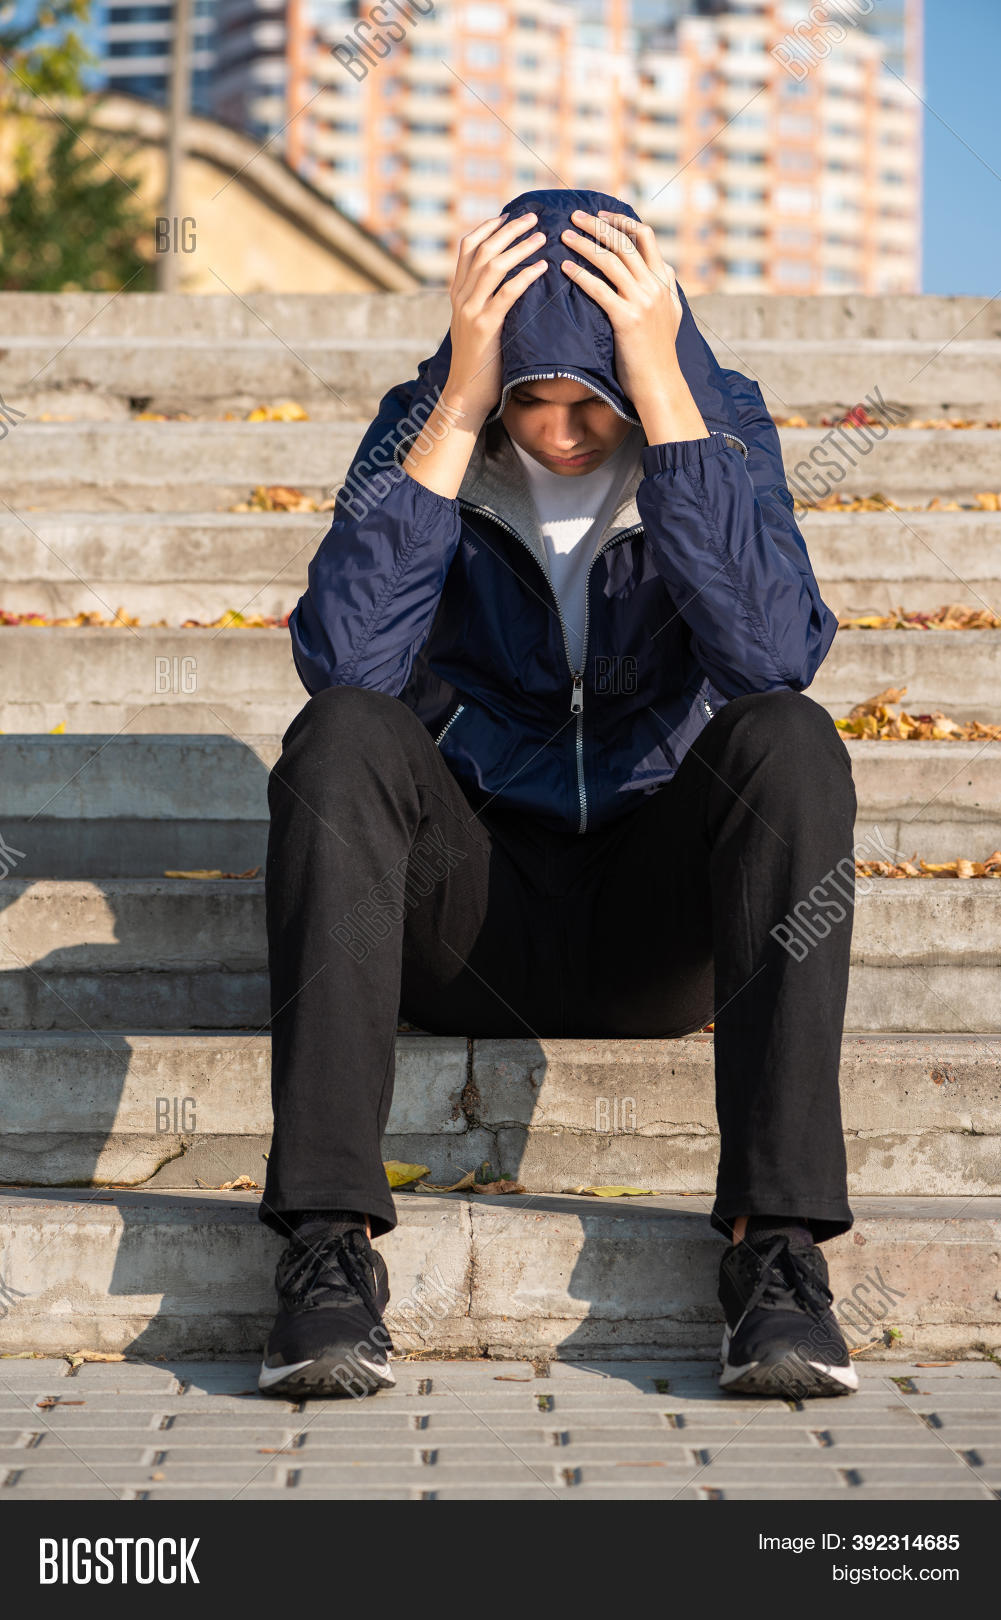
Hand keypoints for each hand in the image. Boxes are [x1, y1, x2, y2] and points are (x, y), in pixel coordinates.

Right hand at [444, 211, 547, 424]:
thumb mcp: (477, 324)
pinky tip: (542, 268)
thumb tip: (507, 282)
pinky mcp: (484, 327)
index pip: (468, 247)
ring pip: (493, 265)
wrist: (466, 394)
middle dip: (508, 229)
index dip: (488, 227)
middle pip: (482, 249)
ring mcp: (470, 311)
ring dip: (520, 247)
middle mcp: (460, 297)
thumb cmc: (479, 361)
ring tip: (542, 237)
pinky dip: (525, 276)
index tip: (509, 215)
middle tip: (533, 218)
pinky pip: (507, 293)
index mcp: (457, 293)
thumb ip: (485, 302)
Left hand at [558, 209, 684, 408]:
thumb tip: (662, 269)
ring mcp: (642, 301)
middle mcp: (655, 286)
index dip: (622, 221)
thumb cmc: (659, 353)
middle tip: (575, 216)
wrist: (660, 383)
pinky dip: (580, 274)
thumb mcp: (671, 314)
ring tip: (564, 236)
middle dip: (598, 225)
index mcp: (664, 280)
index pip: (645, 236)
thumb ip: (666, 289)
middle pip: (624, 242)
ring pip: (611, 260)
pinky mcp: (627, 319)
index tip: (601, 215)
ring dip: (585, 244)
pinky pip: (599, 289)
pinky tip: (564, 268)